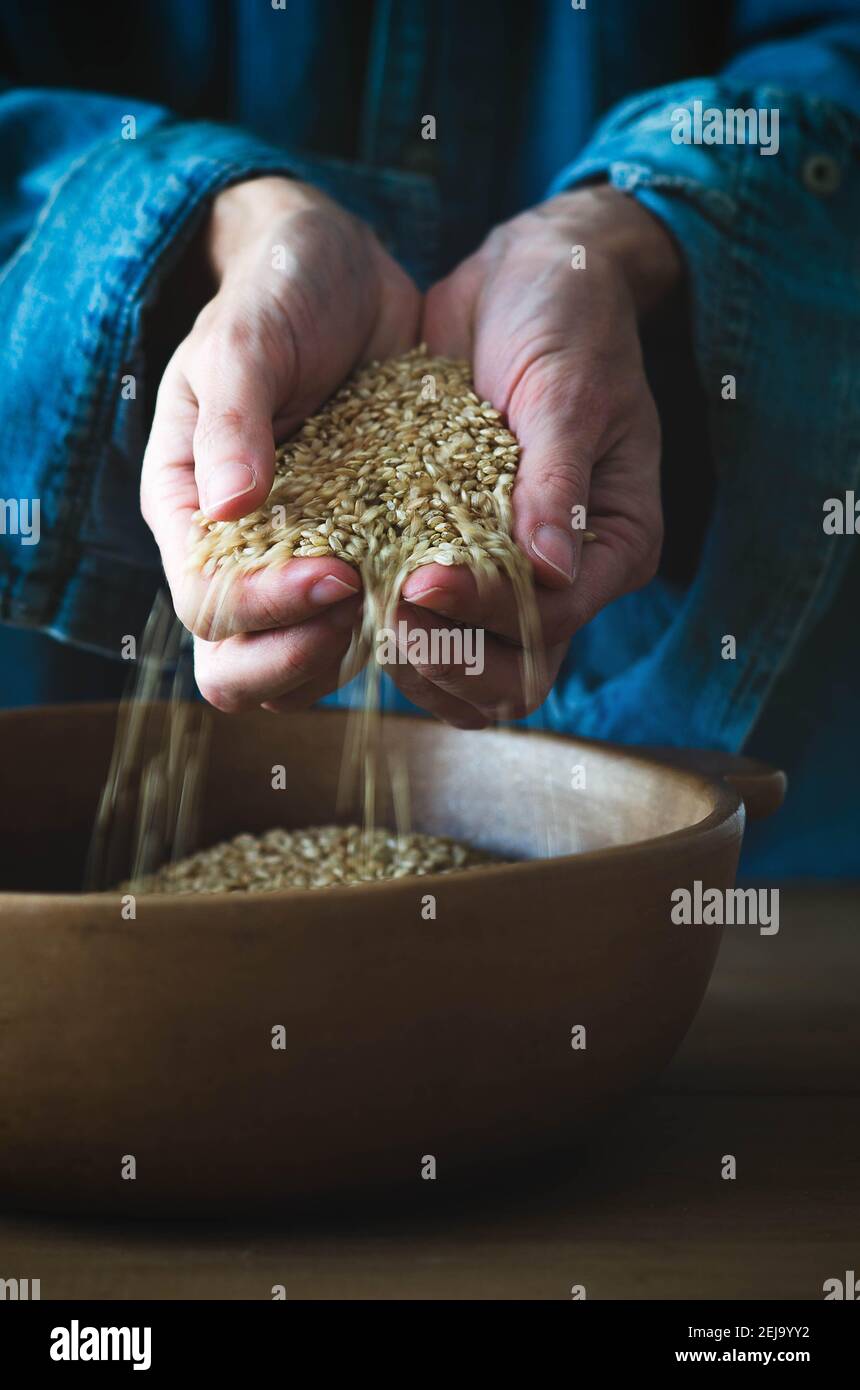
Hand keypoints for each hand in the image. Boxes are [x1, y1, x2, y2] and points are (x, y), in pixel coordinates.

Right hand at [140, 176, 419, 711]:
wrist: (343, 271)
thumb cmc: (279, 294)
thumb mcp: (246, 338)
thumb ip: (233, 418)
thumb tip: (230, 506)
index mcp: (188, 509)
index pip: (206, 602)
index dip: (264, 609)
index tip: (338, 574)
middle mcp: (238, 553)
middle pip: (238, 665)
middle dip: (297, 659)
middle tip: (365, 609)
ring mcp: (299, 560)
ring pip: (304, 663)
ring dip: (352, 655)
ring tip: (411, 604)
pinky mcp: (362, 553)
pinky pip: (371, 619)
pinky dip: (403, 622)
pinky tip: (446, 589)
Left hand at [391, 185, 680, 728]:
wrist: (527, 276)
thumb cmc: (568, 320)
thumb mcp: (568, 391)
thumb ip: (557, 479)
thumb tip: (550, 570)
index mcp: (614, 545)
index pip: (554, 618)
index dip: (488, 612)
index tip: (422, 581)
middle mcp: (566, 576)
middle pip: (514, 673)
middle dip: (448, 658)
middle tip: (380, 616)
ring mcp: (507, 572)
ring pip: (467, 664)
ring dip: (413, 657)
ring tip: (355, 617)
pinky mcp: (456, 551)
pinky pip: (426, 618)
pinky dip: (386, 621)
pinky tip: (340, 597)